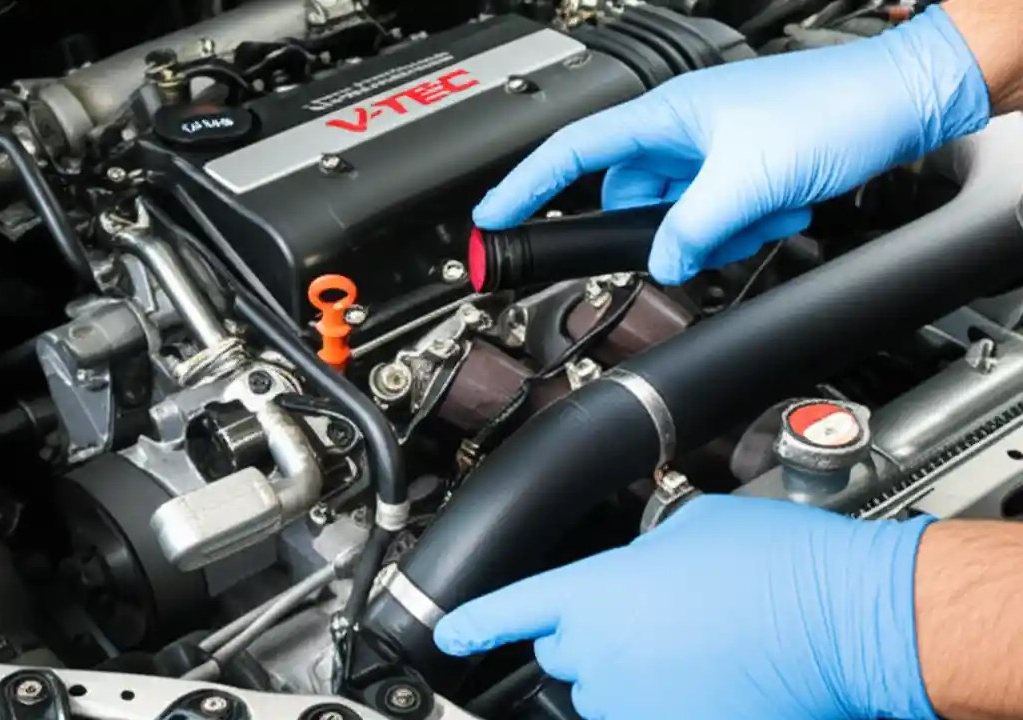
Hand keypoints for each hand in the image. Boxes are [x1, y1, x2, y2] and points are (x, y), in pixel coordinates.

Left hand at [434, 496, 937, 719]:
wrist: (847, 618)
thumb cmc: (781, 565)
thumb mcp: (693, 528)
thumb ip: (642, 552)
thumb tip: (640, 565)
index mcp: (596, 592)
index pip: (513, 609)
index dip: (475, 623)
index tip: (450, 635)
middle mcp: (602, 654)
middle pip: (562, 656)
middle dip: (589, 641)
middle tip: (650, 622)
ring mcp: (635, 705)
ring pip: (607, 695)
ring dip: (632, 678)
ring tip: (694, 652)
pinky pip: (649, 714)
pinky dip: (668, 701)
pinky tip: (710, 680)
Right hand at [473, 7, 989, 284]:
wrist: (900, 102)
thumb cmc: (828, 109)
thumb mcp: (747, 180)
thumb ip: (691, 230)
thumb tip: (664, 265)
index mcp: (663, 117)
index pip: (571, 154)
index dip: (523, 186)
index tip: (490, 217)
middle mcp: (681, 132)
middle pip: (632, 199)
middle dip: (663, 230)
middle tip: (698, 235)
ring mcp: (711, 151)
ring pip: (678, 215)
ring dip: (712, 231)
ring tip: (758, 217)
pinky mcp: (742, 169)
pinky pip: (716, 216)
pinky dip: (741, 226)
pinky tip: (776, 213)